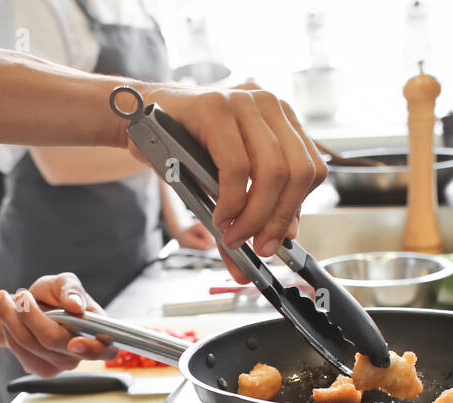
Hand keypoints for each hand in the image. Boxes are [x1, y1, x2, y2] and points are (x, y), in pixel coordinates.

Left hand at [0, 273, 116, 377]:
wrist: (29, 307)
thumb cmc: (52, 295)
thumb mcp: (62, 282)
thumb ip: (71, 289)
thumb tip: (76, 305)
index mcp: (98, 329)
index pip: (106, 349)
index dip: (92, 349)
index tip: (75, 342)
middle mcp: (84, 351)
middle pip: (54, 341)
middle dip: (31, 315)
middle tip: (21, 295)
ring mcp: (63, 364)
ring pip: (31, 344)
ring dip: (11, 317)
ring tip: (8, 300)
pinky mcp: (43, 370)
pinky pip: (20, 351)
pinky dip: (9, 329)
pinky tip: (11, 318)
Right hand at [128, 84, 325, 276]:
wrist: (140, 121)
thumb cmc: (184, 148)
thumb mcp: (226, 182)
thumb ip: (252, 211)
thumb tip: (270, 250)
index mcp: (283, 120)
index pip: (312, 170)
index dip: (296, 210)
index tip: (277, 239)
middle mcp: (270, 105)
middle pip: (298, 172)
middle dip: (278, 220)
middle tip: (258, 245)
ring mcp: (244, 102)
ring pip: (272, 171)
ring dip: (254, 216)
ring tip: (234, 234)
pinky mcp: (216, 108)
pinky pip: (236, 167)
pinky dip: (231, 202)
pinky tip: (220, 216)